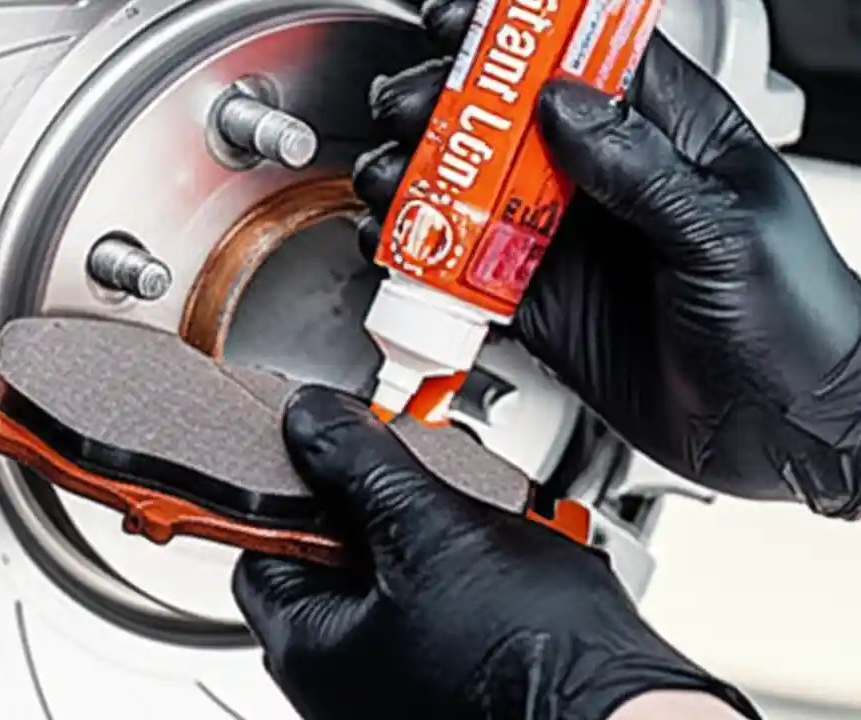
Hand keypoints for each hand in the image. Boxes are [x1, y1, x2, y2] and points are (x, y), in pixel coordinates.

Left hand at [234, 386, 758, 719]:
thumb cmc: (531, 663)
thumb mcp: (429, 529)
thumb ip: (358, 463)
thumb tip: (310, 420)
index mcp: (308, 651)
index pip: (261, 545)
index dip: (292, 486)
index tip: (327, 449)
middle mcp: (342, 684)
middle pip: (330, 560)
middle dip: (377, 508)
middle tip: (419, 481)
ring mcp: (395, 692)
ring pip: (391, 583)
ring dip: (428, 538)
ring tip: (475, 523)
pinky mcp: (449, 690)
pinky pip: (435, 614)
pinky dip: (462, 578)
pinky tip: (503, 564)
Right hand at [355, 0, 860, 517]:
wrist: (785, 433)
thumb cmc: (795, 321)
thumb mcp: (724, 230)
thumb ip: (641, 167)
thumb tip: (562, 104)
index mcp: (668, 140)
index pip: (585, 60)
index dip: (515, 37)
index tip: (457, 26)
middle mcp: (608, 184)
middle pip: (509, 126)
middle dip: (445, 111)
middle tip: (405, 114)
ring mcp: (569, 245)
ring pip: (474, 198)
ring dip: (422, 187)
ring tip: (388, 187)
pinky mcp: (541, 307)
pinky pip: (467, 276)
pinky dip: (425, 263)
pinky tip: (400, 253)